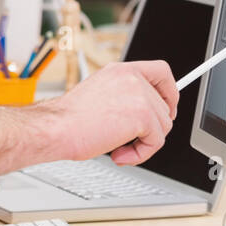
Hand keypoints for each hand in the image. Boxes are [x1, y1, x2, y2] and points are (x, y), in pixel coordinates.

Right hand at [45, 60, 177, 165]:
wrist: (55, 129)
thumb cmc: (69, 119)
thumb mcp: (100, 95)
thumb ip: (123, 97)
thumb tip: (142, 113)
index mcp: (120, 70)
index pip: (161, 71)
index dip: (169, 91)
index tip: (167, 107)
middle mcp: (132, 78)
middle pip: (164, 107)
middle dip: (150, 129)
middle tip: (128, 140)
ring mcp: (140, 96)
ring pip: (163, 126)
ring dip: (143, 144)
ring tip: (119, 148)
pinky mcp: (143, 116)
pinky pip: (157, 142)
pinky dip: (141, 154)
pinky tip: (120, 154)